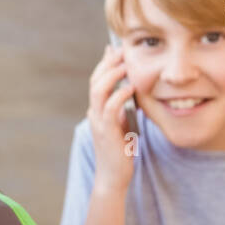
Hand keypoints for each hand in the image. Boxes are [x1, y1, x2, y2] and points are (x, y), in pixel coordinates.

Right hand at [87, 45, 137, 193]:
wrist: (113, 177)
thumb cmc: (120, 152)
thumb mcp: (122, 124)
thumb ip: (122, 108)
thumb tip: (129, 89)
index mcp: (98, 110)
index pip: (98, 80)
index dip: (105, 63)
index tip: (115, 48)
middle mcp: (94, 113)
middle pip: (95, 81)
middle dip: (108, 63)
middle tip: (121, 50)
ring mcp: (98, 122)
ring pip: (98, 91)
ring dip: (111, 75)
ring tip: (125, 65)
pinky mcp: (106, 132)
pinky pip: (110, 108)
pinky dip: (120, 95)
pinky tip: (130, 87)